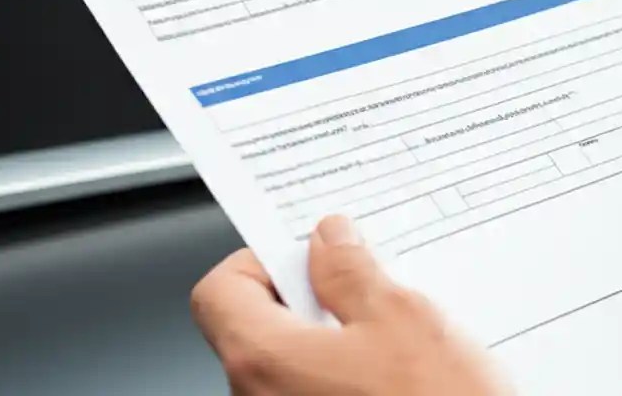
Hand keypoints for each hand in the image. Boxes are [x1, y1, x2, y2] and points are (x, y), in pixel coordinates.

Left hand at [191, 216, 509, 395]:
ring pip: (292, 365)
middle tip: (366, 288)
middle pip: (257, 327)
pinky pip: (312, 394)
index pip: (220, 291)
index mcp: (262, 358)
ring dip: (334, 341)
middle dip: (311, 299)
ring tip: (394, 338)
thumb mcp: (400, 317)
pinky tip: (396, 376)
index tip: (309, 254)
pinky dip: (345, 377)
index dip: (262, 262)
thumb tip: (330, 241)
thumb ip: (351, 272)